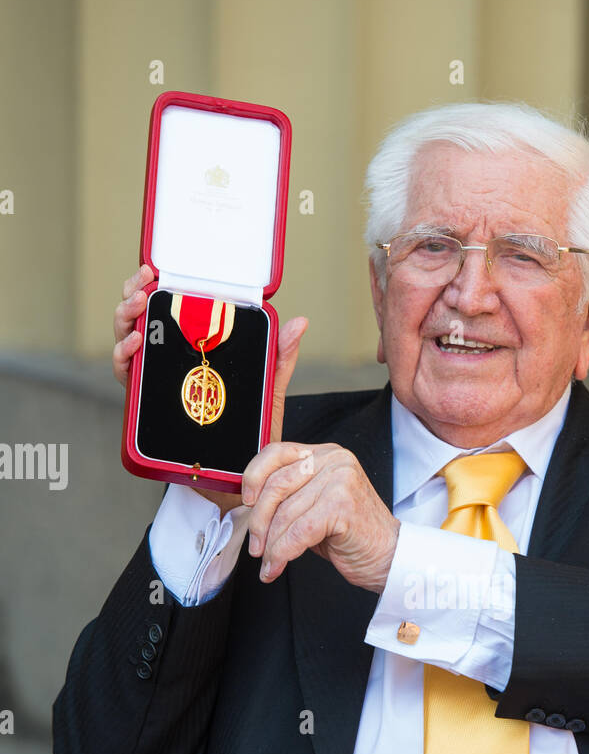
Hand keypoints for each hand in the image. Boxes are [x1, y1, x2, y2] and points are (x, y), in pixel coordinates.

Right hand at [112, 265, 307, 516]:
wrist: (242, 482)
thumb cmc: (252, 436)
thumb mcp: (267, 392)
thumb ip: (278, 358)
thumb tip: (298, 322)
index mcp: (193, 353)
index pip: (168, 312)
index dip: (156, 288)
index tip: (156, 271)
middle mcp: (169, 365)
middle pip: (140, 320)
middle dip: (133, 295)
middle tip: (143, 284)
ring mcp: (156, 385)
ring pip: (126, 344)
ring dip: (125, 321)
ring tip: (137, 310)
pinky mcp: (147, 410)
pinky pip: (127, 380)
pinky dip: (125, 358)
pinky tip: (135, 347)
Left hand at [243, 442, 400, 593]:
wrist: (389, 557)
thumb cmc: (352, 534)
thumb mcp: (316, 505)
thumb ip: (290, 496)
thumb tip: (250, 506)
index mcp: (326, 454)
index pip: (277, 453)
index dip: (254, 477)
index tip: (246, 502)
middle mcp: (335, 461)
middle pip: (276, 485)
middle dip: (259, 521)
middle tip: (255, 546)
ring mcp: (341, 481)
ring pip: (285, 513)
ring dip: (271, 544)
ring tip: (268, 561)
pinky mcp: (342, 506)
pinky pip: (298, 532)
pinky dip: (281, 554)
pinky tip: (276, 567)